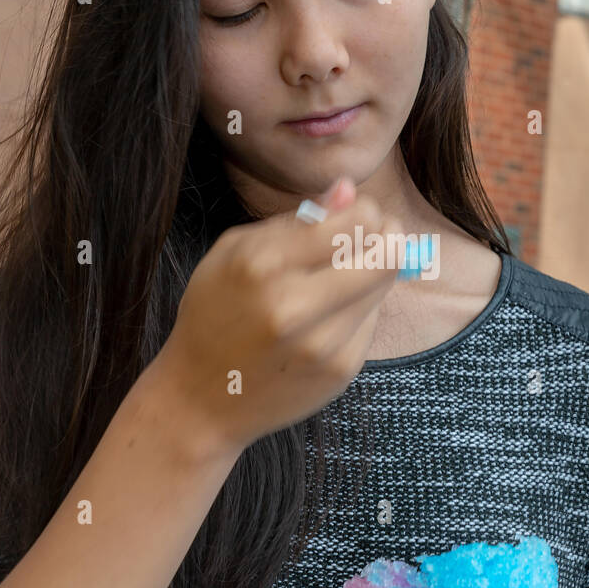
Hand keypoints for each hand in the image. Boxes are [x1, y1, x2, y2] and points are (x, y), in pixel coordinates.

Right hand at [155, 177, 402, 456]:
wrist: (201, 399)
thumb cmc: (215, 315)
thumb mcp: (234, 252)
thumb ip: (294, 220)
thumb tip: (347, 188)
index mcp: (262, 265)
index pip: (352, 221)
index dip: (366, 210)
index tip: (359, 213)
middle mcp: (293, 306)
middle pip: (384, 254)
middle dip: (387, 235)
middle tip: (376, 234)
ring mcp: (322, 344)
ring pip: (384, 286)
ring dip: (376, 270)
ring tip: (347, 272)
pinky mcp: (340, 371)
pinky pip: (371, 321)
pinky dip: (360, 308)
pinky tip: (331, 314)